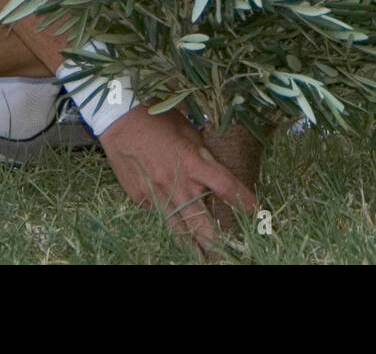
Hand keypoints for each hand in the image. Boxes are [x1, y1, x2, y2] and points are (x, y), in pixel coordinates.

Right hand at [98, 106, 256, 253]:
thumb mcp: (187, 130)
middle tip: (227, 256)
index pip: (225, 186)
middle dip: (216, 243)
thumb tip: (213, 166)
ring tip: (201, 258)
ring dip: (191, 246)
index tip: (257, 212)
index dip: (243, 200)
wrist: (119, 120)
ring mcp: (156, 195)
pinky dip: (166, 216)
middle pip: (201, 223)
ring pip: (177, 230)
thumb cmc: (157, 118)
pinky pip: (157, 213)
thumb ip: (201, 153)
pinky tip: (170, 218)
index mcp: (193, 162)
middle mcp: (177, 184)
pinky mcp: (140, 199)